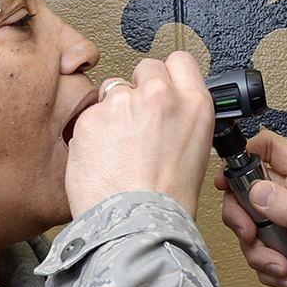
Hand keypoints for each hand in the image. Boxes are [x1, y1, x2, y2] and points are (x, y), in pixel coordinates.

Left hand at [65, 51, 213, 219]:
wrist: (138, 226)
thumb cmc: (168, 203)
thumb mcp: (195, 153)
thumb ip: (181, 119)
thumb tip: (167, 113)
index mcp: (194, 105)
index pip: (180, 61)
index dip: (168, 74)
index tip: (161, 86)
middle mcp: (161, 96)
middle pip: (145, 68)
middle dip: (139, 90)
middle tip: (137, 124)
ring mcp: (124, 103)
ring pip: (114, 90)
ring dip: (114, 112)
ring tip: (119, 149)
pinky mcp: (92, 117)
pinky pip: (90, 115)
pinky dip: (92, 134)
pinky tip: (102, 159)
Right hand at [218, 131, 286, 286]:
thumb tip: (258, 191)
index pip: (271, 148)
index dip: (244, 156)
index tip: (227, 181)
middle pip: (248, 190)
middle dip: (242, 216)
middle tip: (250, 234)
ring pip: (251, 226)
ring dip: (257, 250)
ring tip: (280, 265)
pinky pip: (260, 252)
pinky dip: (267, 267)